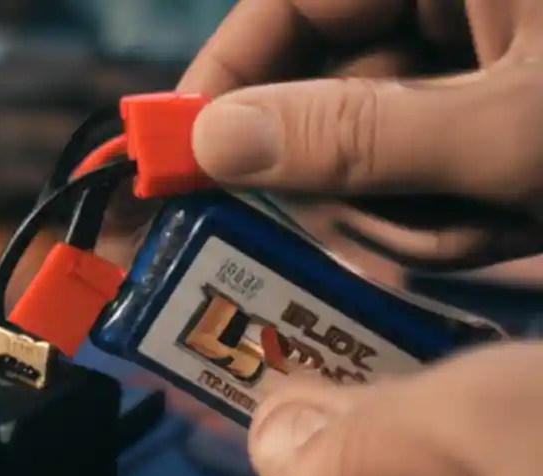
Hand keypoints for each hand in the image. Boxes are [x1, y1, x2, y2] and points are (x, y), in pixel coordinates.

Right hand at [178, 1, 542, 266]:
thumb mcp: (508, 134)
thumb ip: (356, 138)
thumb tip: (213, 145)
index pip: (293, 2)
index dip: (227, 77)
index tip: (185, 160)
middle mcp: (453, 6)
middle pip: (333, 84)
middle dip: (353, 176)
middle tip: (382, 233)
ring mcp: (483, 54)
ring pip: (378, 139)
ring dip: (417, 208)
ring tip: (498, 223)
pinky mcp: (502, 105)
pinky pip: (429, 162)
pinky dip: (455, 208)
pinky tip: (515, 220)